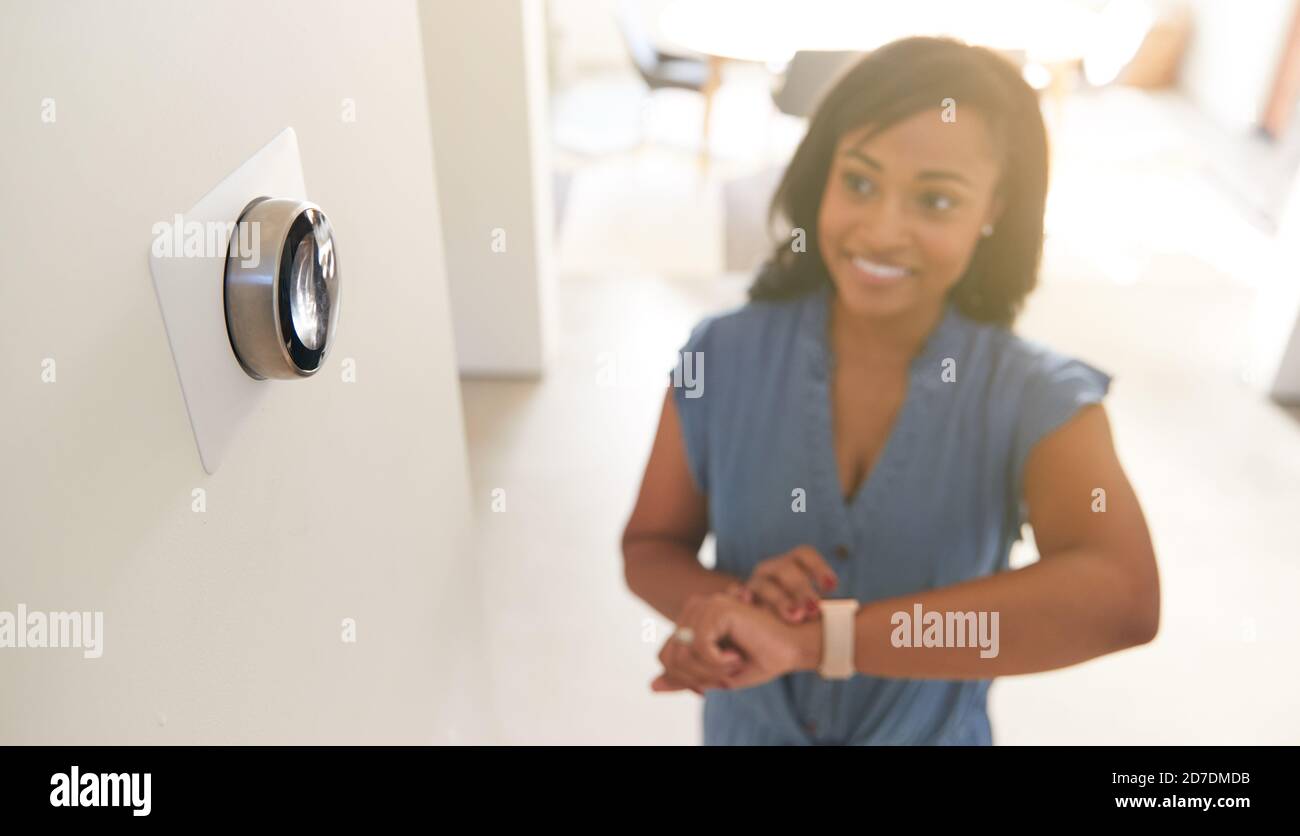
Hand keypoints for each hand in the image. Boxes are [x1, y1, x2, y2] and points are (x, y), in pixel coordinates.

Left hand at [651, 590, 820, 693]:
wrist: (793, 647)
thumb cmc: (759, 659)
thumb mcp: (715, 675)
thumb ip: (684, 678)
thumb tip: (651, 686)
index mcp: (693, 621)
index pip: (666, 655)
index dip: (684, 678)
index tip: (709, 686)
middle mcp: (695, 608)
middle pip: (670, 656)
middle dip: (696, 677)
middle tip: (724, 677)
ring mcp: (705, 605)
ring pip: (682, 653)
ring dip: (708, 671)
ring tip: (733, 666)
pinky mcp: (718, 607)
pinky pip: (699, 646)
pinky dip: (717, 661)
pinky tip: (736, 657)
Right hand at [745, 546, 837, 623]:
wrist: (765, 628)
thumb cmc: (798, 617)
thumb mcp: (815, 609)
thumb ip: (832, 608)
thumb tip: (860, 613)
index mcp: (792, 564)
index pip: (804, 554)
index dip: (818, 567)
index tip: (833, 586)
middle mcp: (772, 569)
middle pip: (786, 569)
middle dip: (801, 588)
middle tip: (814, 609)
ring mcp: (754, 582)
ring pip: (764, 583)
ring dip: (780, 599)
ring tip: (795, 617)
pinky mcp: (738, 598)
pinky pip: (736, 592)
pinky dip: (740, 594)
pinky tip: (746, 602)